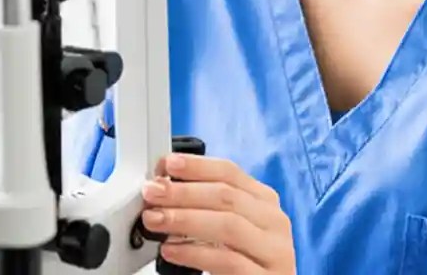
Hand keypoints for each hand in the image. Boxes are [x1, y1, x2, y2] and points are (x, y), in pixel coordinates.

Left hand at [140, 153, 295, 273]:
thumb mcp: (229, 228)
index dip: (196, 166)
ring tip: (154, 220)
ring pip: (227, 225)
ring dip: (184, 219)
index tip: (167, 164)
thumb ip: (206, 207)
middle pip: (226, 197)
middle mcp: (273, 222)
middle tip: (152, 193)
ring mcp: (274, 252)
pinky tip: (170, 250)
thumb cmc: (244, 261)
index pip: (230, 173)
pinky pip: (227, 261)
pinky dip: (194, 253)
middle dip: (183, 192)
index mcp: (264, 201)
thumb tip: (164, 187)